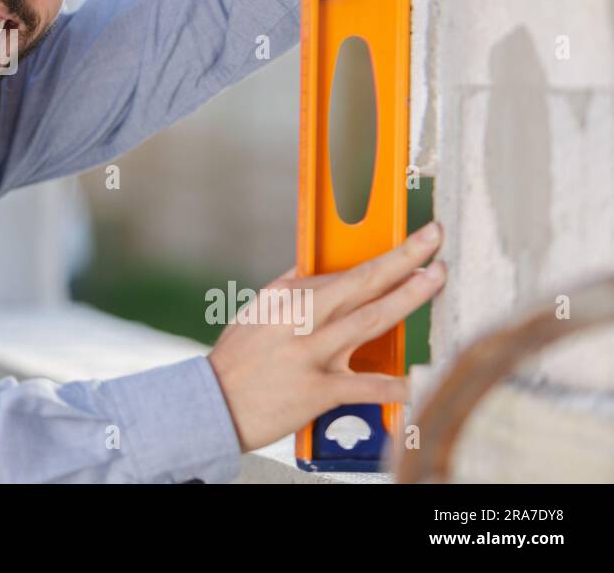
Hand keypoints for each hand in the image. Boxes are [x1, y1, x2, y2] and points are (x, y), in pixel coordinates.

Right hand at [207, 221, 445, 451]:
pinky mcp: (318, 390)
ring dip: (408, 297)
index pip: (344, 272)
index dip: (383, 257)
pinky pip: (365, 385)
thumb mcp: (256, 314)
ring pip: (370, 320)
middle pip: (362, 283)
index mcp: (287, 298)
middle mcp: (300, 319)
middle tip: (433, 240)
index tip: (413, 245)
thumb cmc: (236, 361)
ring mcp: (311, 353)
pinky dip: (395, 385)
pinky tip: (419, 380)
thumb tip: (313, 266)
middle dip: (402, 259)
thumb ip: (288, 289)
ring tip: (434, 280)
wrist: (212, 405)